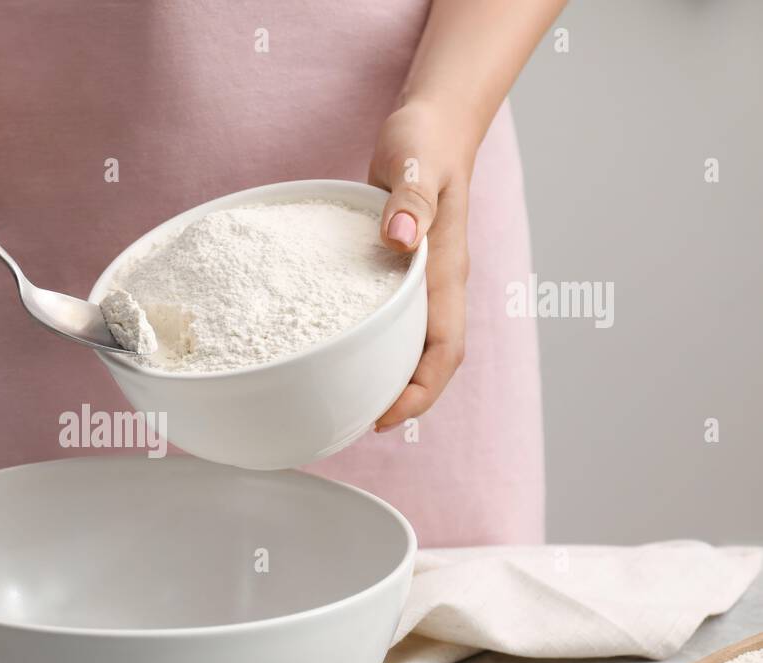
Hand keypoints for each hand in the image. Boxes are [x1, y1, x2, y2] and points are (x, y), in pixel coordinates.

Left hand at [367, 102, 472, 430]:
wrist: (430, 122)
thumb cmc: (425, 139)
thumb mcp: (416, 160)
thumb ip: (411, 197)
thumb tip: (401, 238)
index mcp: (446, 272)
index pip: (445, 349)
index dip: (420, 390)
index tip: (386, 416)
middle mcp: (434, 285)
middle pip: (427, 361)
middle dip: (399, 400)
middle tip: (351, 423)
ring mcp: (416, 281)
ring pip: (408, 344)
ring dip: (384, 376)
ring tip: (342, 402)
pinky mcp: (395, 270)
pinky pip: (386, 319)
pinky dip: (367, 343)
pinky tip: (335, 352)